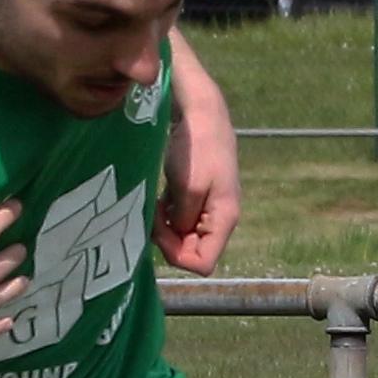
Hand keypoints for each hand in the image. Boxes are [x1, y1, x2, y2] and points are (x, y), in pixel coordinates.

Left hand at [157, 57, 240, 274]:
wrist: (201, 114)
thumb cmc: (197, 148)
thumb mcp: (188, 188)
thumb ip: (182, 220)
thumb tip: (177, 236)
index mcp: (224, 220)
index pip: (203, 263)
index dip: (178, 255)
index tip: (162, 231)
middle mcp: (219, 220)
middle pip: (192, 251)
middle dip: (168, 239)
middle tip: (153, 215)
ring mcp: (207, 210)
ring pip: (182, 237)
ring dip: (164, 227)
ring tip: (154, 204)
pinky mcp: (195, 199)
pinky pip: (178, 221)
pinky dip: (165, 216)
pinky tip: (158, 199)